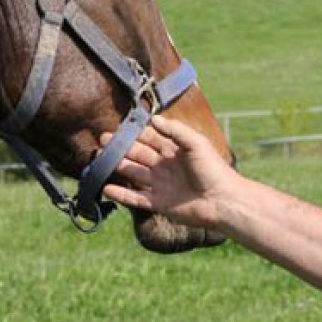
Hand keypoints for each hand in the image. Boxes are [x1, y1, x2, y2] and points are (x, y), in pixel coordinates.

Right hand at [101, 114, 237, 230]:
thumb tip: (153, 118)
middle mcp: (164, 166)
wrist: (222, 201)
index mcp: (174, 150)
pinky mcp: (159, 203)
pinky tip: (106, 188)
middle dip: (120, 148)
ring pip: (133, 174)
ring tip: (98, 161)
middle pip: (137, 155)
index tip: (117, 128)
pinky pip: (135, 197)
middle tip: (102, 142)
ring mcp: (161, 185)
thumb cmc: (213, 169)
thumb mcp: (195, 143)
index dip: (134, 133)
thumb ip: (175, 130)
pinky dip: (121, 194)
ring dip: (117, 167)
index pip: (149, 138)